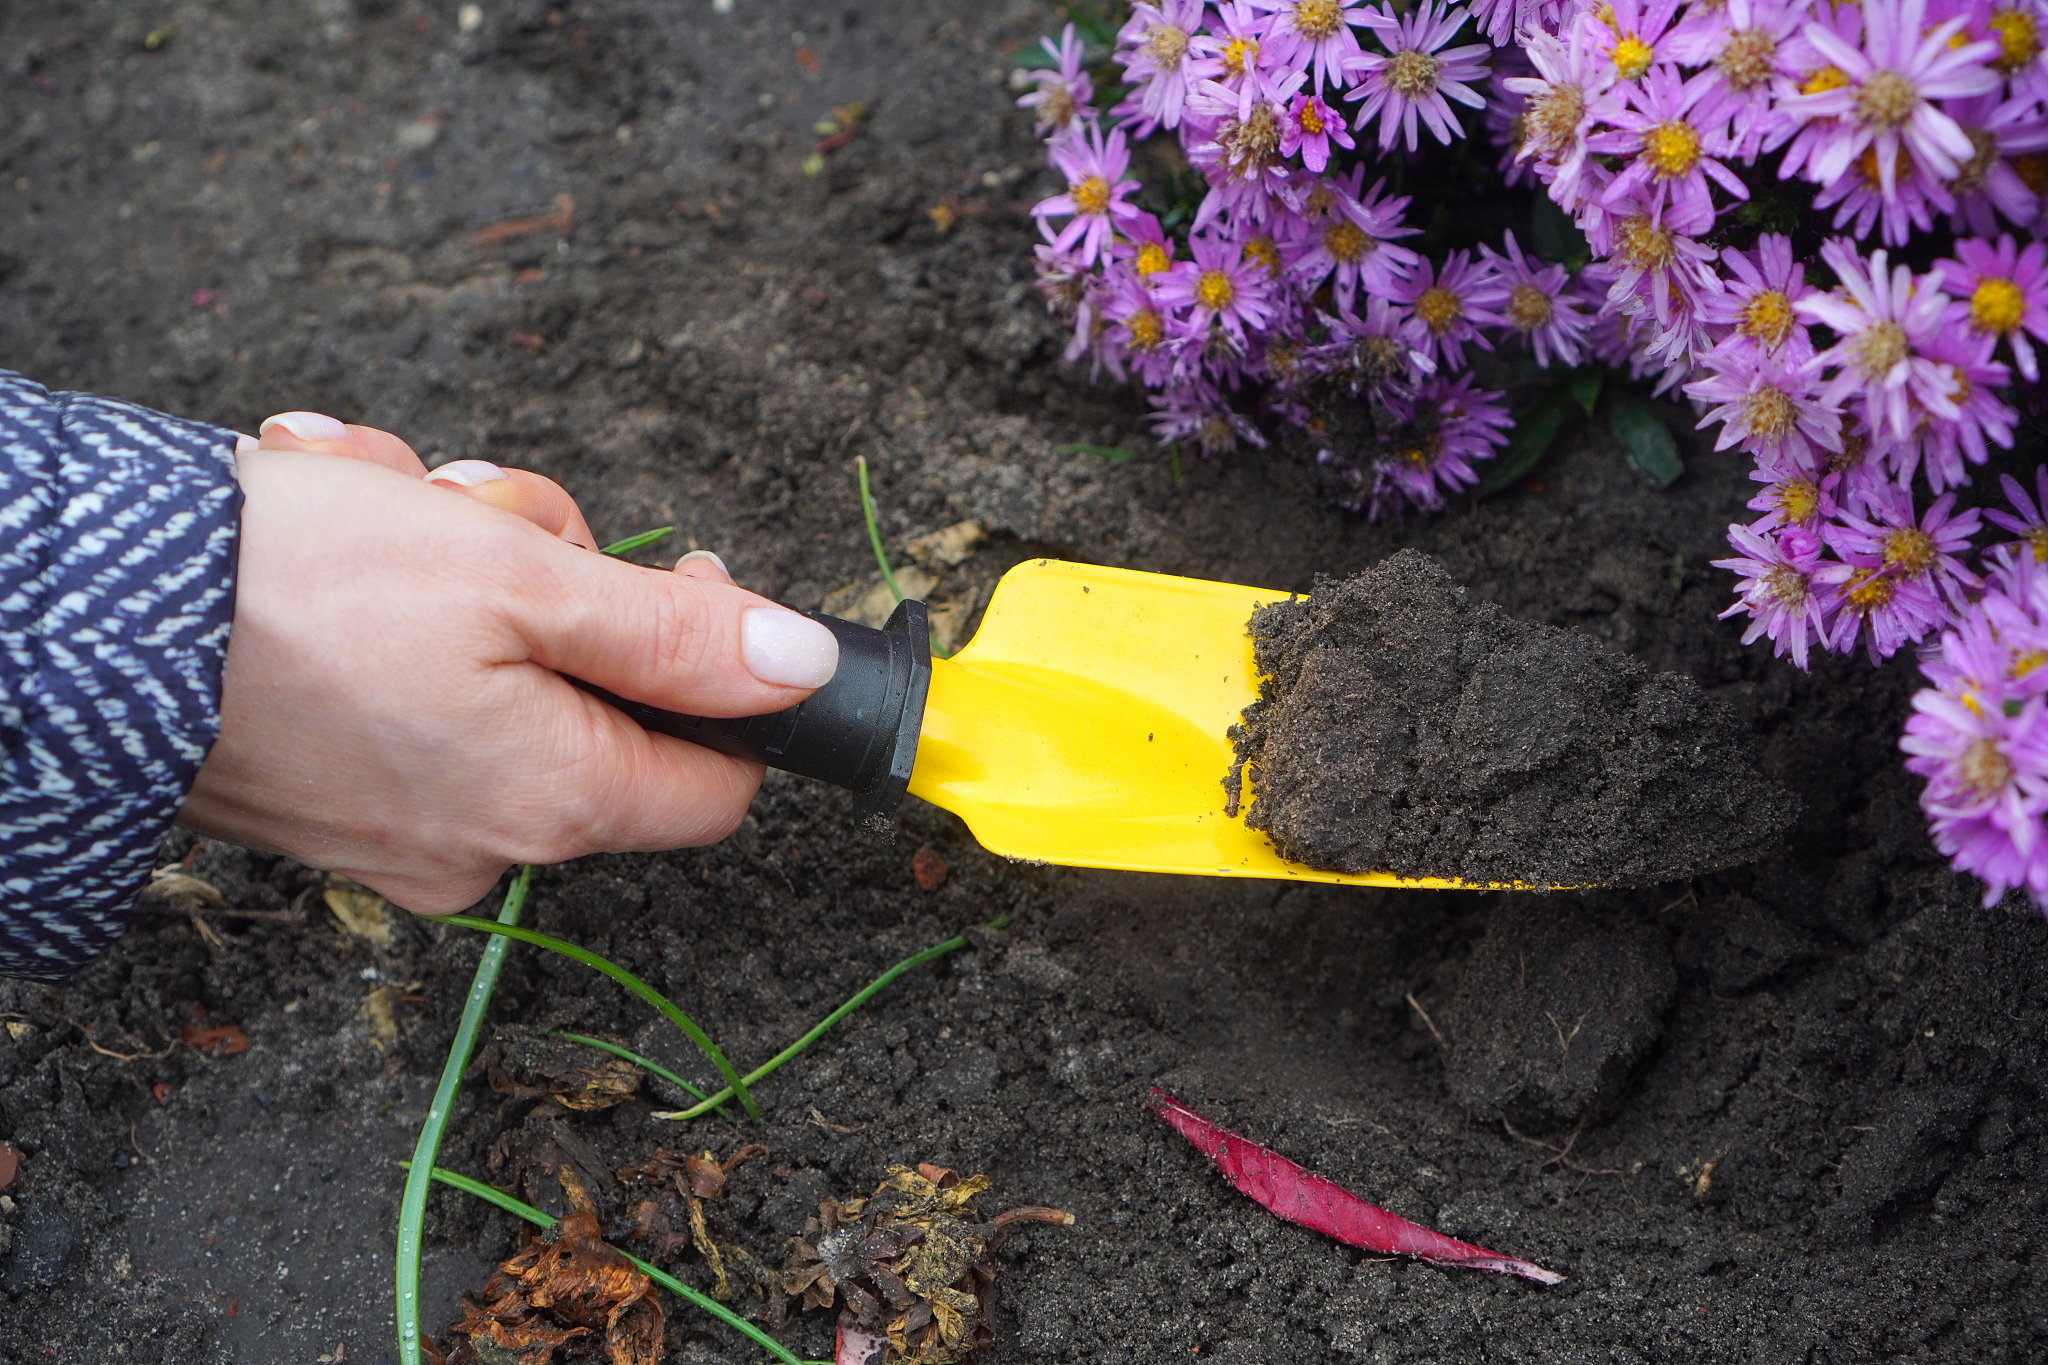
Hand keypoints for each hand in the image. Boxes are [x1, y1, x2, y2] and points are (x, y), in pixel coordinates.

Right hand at [182, 413, 839, 913]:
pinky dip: (396, 609)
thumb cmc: (294, 590)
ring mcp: (400, 830)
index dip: (722, 675)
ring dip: (469, 568)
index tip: (671, 580)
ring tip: (383, 497)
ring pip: (503, 681)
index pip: (716, 779)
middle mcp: (485, 843)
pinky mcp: (331, 798)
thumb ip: (674, 638)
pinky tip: (338, 533)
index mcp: (555, 804)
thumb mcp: (522, 579)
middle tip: (488, 512)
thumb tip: (801, 672)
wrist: (74, 619)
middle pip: (602, 708)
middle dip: (565, 584)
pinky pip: (413, 697)